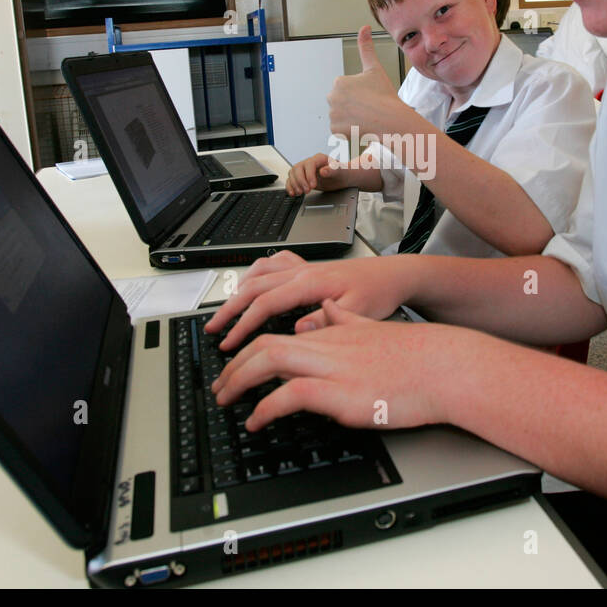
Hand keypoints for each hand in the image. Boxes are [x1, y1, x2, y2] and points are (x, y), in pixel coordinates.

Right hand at [202, 250, 415, 350]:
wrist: (392, 275)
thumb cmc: (378, 293)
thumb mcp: (359, 313)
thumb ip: (326, 322)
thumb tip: (297, 330)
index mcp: (311, 283)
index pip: (266, 303)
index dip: (243, 325)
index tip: (229, 343)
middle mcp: (302, 271)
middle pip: (253, 287)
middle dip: (229, 309)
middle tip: (214, 330)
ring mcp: (302, 267)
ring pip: (258, 273)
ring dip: (237, 291)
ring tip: (225, 312)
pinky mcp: (306, 268)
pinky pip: (272, 263)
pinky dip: (254, 273)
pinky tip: (249, 285)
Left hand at [211, 299, 470, 430]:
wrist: (448, 367)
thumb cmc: (421, 355)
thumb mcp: (374, 328)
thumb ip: (345, 320)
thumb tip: (325, 312)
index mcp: (334, 332)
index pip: (278, 335)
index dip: (249, 351)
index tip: (235, 368)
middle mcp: (328, 345)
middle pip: (264, 345)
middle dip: (234, 366)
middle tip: (220, 387)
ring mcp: (334, 367)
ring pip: (269, 361)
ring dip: (239, 382)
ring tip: (226, 401)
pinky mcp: (342, 393)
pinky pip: (289, 395)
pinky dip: (265, 407)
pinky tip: (256, 422)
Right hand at [285, 152, 352, 195]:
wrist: (342, 177)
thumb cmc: (342, 172)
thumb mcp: (339, 171)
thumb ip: (332, 170)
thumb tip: (323, 171)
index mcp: (319, 158)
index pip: (309, 164)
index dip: (309, 175)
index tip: (313, 185)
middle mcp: (310, 162)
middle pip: (298, 168)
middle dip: (300, 181)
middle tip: (307, 190)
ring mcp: (305, 170)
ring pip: (293, 173)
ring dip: (294, 184)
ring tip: (300, 192)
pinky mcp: (302, 177)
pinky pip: (291, 179)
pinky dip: (290, 186)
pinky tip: (293, 193)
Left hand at [327, 26, 405, 137]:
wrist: (391, 121)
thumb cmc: (385, 96)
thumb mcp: (375, 68)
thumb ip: (366, 48)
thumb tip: (364, 28)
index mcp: (339, 82)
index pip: (346, 89)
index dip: (359, 93)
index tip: (369, 96)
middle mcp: (332, 97)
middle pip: (341, 102)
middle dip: (353, 106)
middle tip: (369, 108)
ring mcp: (333, 115)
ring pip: (341, 116)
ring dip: (351, 118)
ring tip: (366, 118)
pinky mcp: (335, 130)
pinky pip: (340, 130)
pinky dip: (349, 130)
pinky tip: (361, 127)